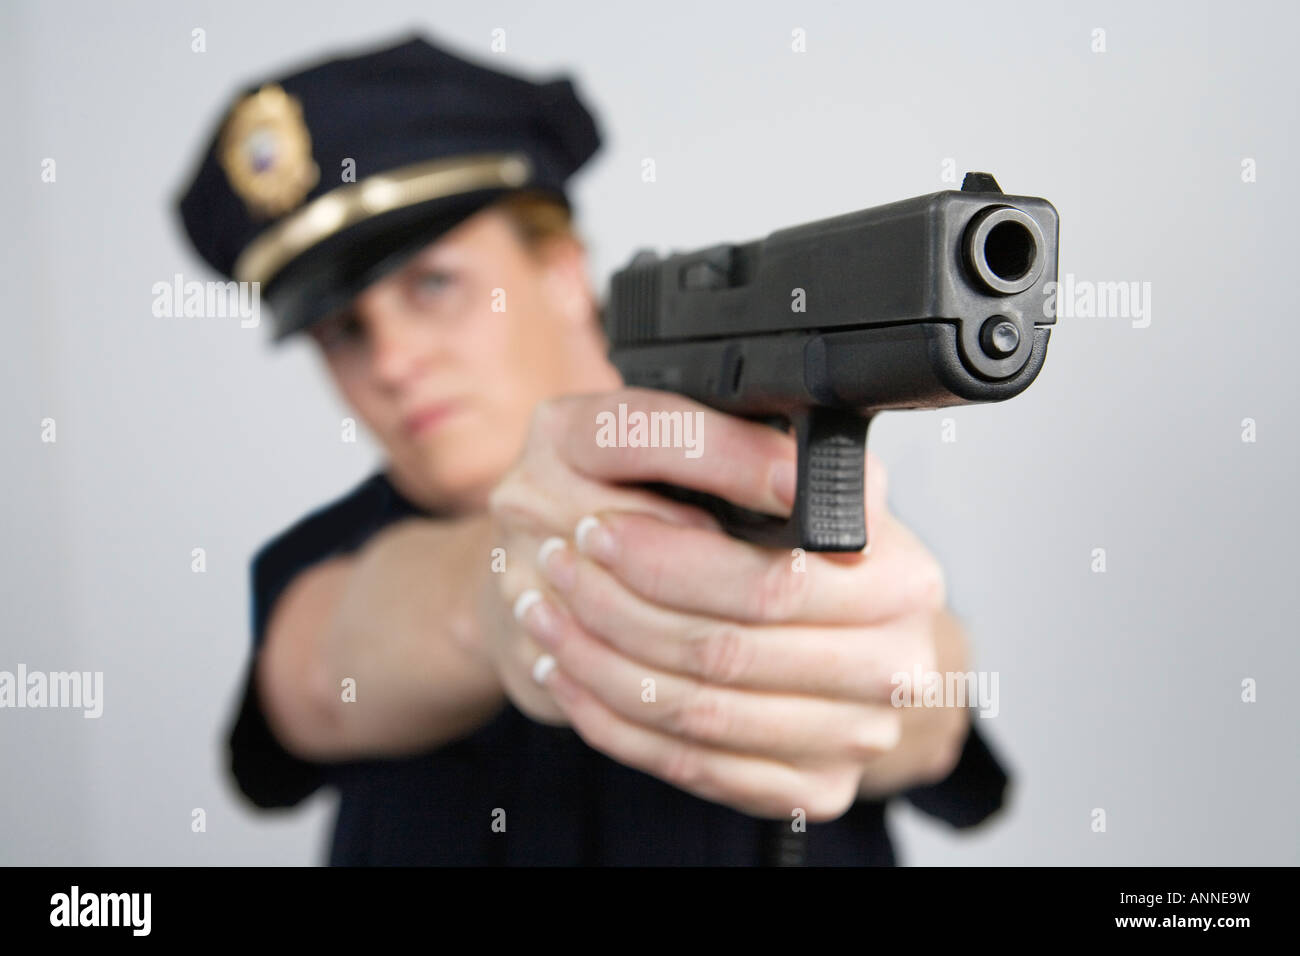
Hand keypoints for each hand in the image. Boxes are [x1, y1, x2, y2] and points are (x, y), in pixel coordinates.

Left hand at [489, 388, 970, 819]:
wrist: (804, 617)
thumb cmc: (778, 538)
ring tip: (542, 610)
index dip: (671, 560)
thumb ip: (749, 460)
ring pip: (699, 714)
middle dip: (621, 607)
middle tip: (557, 563)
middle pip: (729, 653)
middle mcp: (899, 664)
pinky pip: (693, 767)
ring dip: (600, 661)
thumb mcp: (768, 474)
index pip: (773, 581)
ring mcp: (859, 737)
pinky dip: (611, 720)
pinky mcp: (814, 787)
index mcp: (903, 576)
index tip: (599, 528)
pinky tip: (565, 672)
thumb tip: (756, 473)